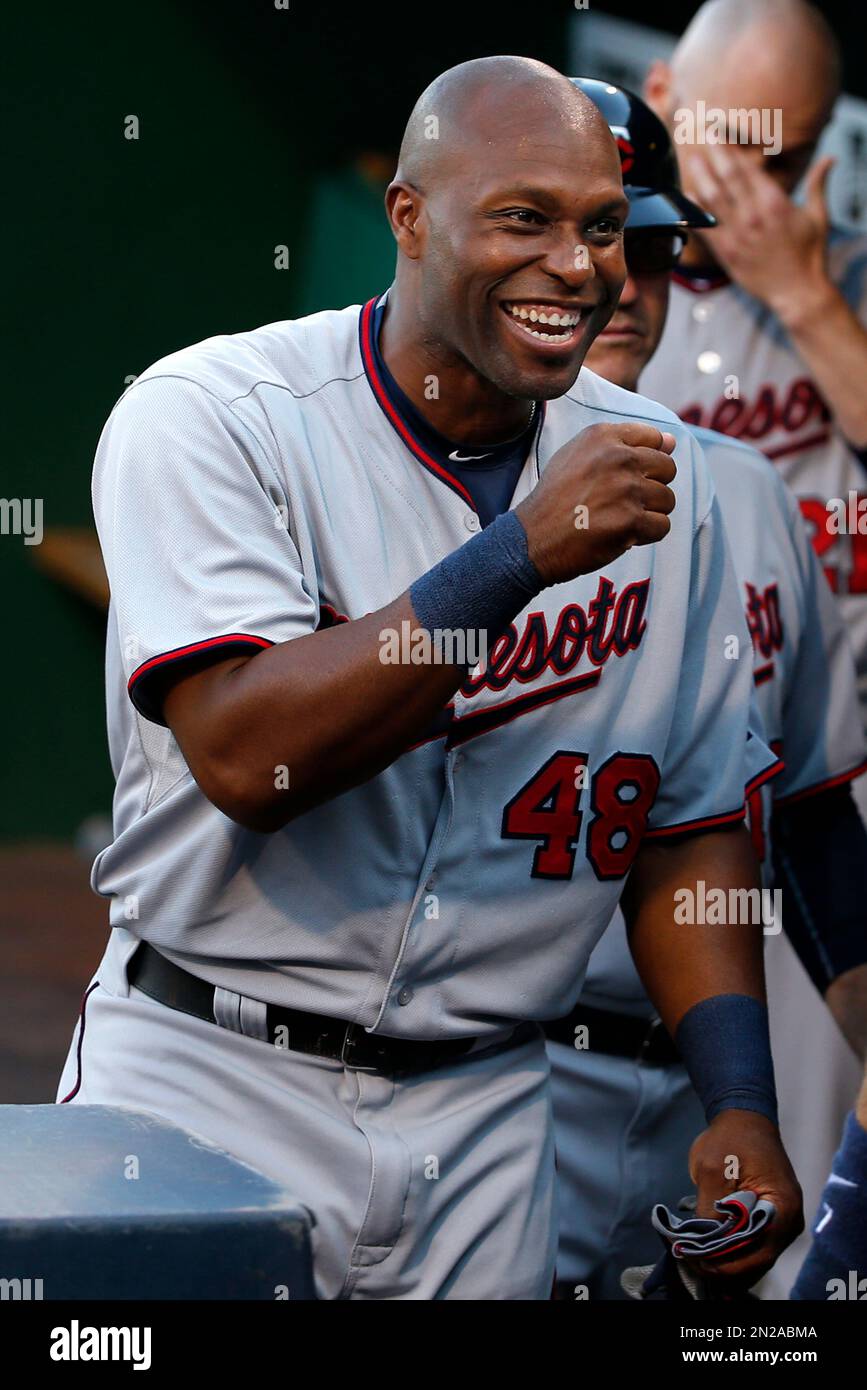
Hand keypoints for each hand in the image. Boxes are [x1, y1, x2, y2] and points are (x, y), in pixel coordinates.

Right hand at [515, 421, 676, 584]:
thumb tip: (672, 442)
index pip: (655, 439)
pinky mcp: (631, 521)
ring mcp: (627, 489)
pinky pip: (662, 526)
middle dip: (651, 488)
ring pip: (667, 500)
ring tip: (620, 519)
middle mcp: (618, 458)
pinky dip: (646, 535)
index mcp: (604, 437)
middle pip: (667, 469)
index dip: (647, 462)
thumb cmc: (556, 498)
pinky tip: (622, 534)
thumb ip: (623, 444)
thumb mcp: (576, 455)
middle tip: (623, 502)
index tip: (628, 477)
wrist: (533, 538)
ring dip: (649, 513)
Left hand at [683, 145, 833, 323]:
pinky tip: (687, 195)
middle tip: (701, 132)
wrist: (798, 293)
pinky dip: (695, 209)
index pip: (747, 167)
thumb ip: (818, 184)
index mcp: (775, 202)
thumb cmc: (810, 255)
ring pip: (712, 198)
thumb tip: (830, 158)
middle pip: (727, 176)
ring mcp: (737, 234)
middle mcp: (753, 214)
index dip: (731, 147)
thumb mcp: (819, 216)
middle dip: (713, 151)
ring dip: (700, 175)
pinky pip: (706, 226)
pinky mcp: (727, 253)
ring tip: (691, 157)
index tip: (720, 131)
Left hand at [687, 1109, 803, 1288]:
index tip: (696, 1261)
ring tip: (694, 1255)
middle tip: (689, 1261)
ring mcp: (782, 1222)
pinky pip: (753, 1244)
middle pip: (757, 1259)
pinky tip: (706, 1247)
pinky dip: (732, 1249)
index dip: (726, 1263)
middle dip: (724, 1265)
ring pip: (754, 1255)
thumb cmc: (730, 1138)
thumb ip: (711, 1209)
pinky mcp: (771, 1220)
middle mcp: (789, 1221)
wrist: (744, 1117)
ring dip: (726, 1259)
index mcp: (782, 1208)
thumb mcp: (712, 1170)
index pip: (758, 1252)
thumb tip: (703, 1244)